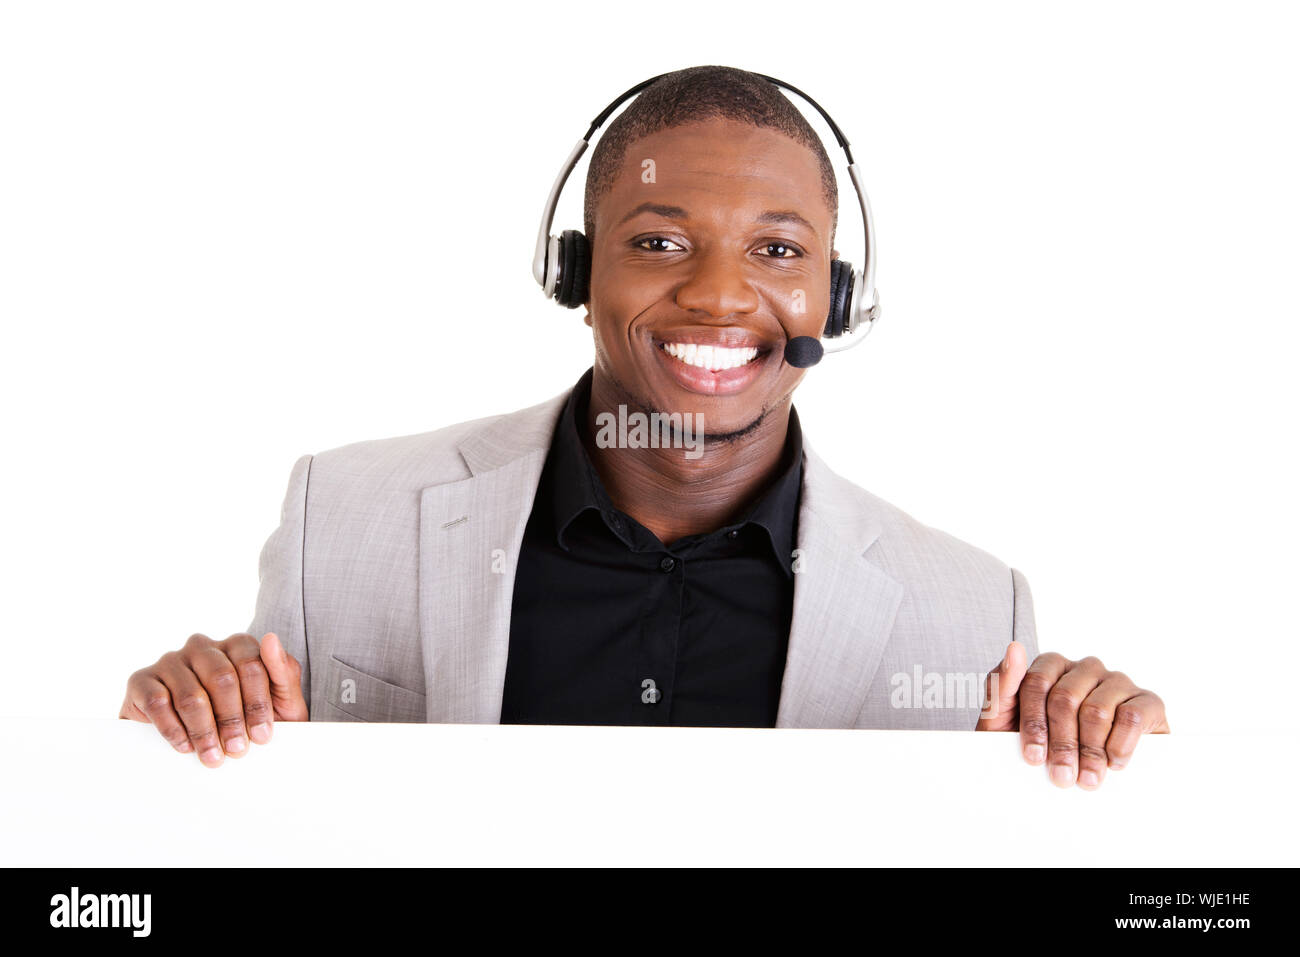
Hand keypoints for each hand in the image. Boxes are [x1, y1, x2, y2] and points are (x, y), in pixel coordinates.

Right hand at [119, 632, 307, 766]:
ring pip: (191, 695)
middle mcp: (202, 647)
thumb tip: (271, 639)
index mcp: (237, 645)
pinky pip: (158, 703)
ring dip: (204, 732)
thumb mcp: (280, 701)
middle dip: (232, 720)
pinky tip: (185, 747)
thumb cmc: (249, 719)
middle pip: (221, 679)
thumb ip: (283, 671)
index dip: (258, 705)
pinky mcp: (142, 680)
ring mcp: (171, 661)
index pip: (251, 666)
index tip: (262, 736)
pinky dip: (173, 729)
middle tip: (236, 750)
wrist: (206, 743)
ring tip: (213, 756)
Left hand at [976, 641, 1168, 788]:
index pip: (1037, 683)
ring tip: (1087, 779)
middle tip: (1061, 777)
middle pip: (1066, 698)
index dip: (1033, 723)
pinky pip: (1132, 716)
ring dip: (1090, 751)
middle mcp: (1084, 668)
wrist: (1077, 775)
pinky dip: (1120, 744)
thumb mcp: (1004, 721)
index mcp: (1050, 666)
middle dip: (1061, 744)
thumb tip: (1015, 648)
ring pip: (1097, 710)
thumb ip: (1001, 686)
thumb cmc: (1038, 743)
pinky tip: (1114, 763)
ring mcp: (1116, 681)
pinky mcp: (1147, 700)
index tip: (1032, 757)